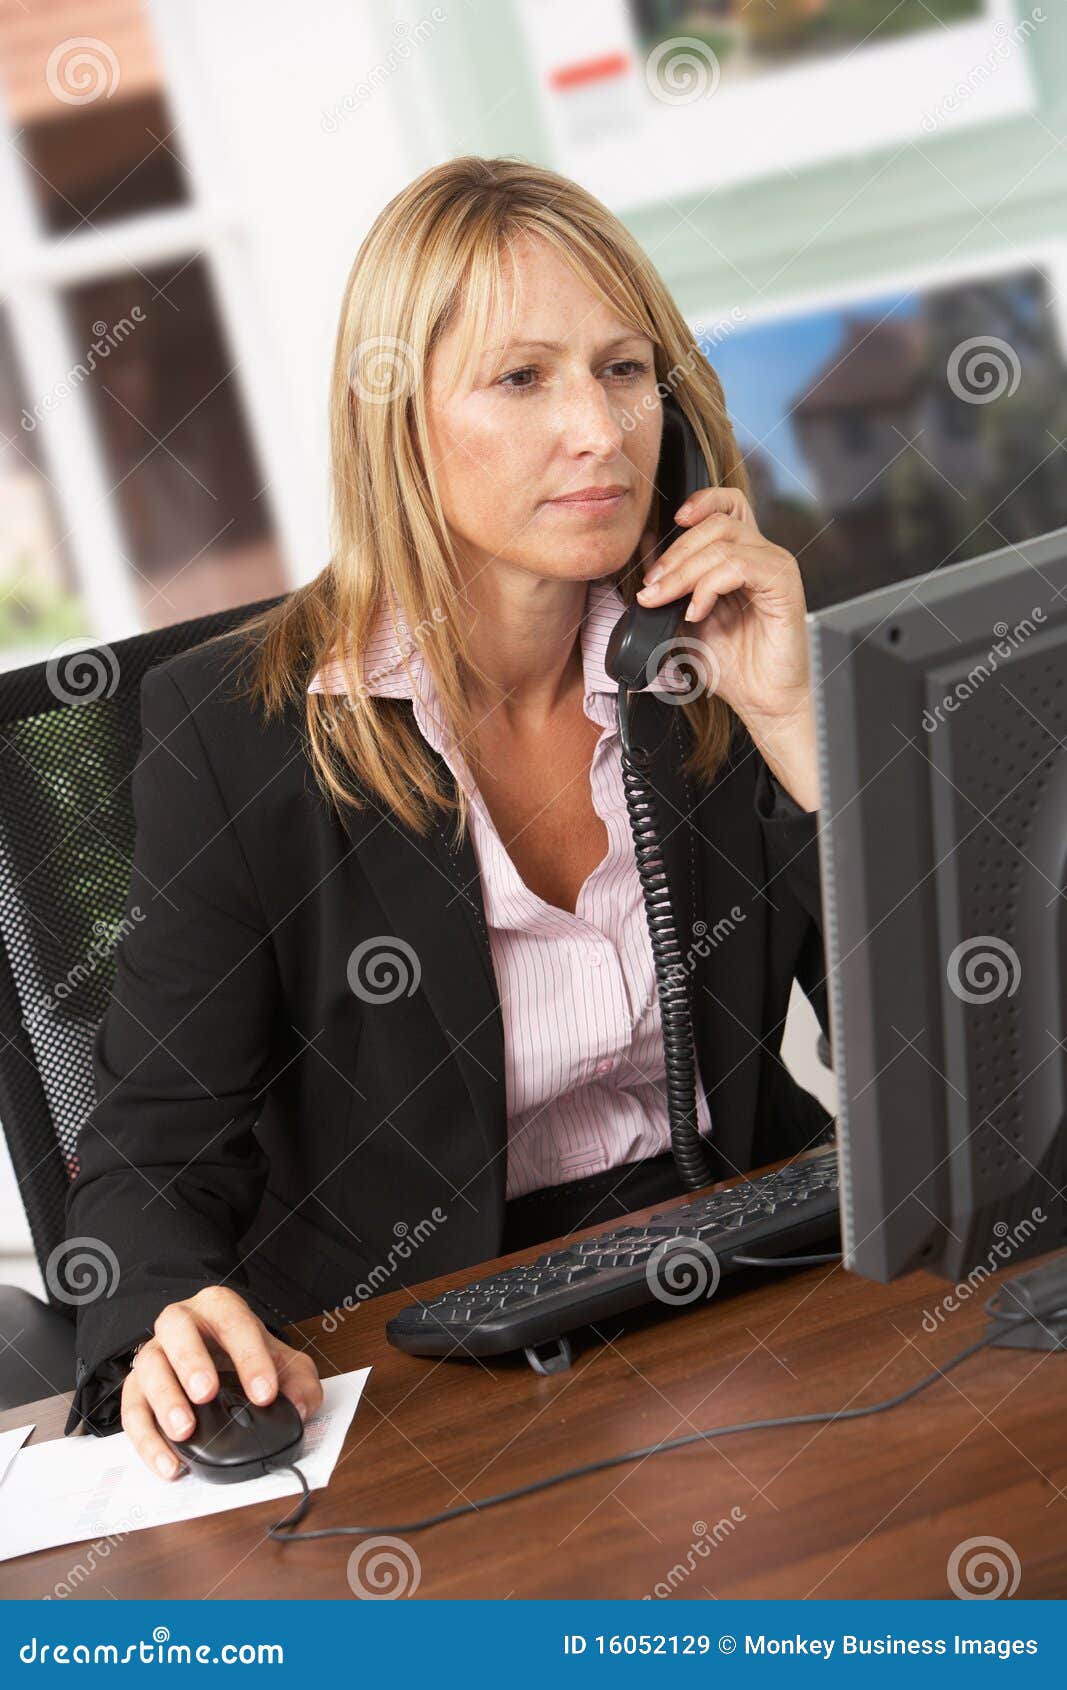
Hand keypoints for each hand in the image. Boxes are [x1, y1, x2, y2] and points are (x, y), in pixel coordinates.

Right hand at [121, 1286, 322, 1480]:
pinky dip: (147, 1440)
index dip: (250, 1356)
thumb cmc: (247, 1358)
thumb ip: (300, 1381)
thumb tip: (300, 1408)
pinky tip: (169, 1463)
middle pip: (177, 1329)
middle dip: (191, 1361)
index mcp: (220, 1308)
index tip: (265, 1394)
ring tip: (185, 1431)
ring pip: (148, 1367)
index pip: (234, 1321)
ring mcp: (155, 1354)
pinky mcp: (137, 1389)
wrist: (219, 1362)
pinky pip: (132, 1411)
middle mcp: (181, 1324)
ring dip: (165, 1399)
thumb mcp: (283, 1362)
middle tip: (207, 1394)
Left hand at [635, 486, 809, 733]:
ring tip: (665, 601)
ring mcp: (775, 567)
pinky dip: (708, 586)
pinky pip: (739, 566)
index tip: (671, 522)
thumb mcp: (686, 618)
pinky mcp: (784, 585)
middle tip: (651, 587)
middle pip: (716, 523)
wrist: (762, 702)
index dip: (701, 501)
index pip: (727, 505)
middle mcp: (762, 556)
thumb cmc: (735, 666)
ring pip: (723, 542)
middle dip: (674, 554)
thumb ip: (672, 584)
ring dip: (683, 572)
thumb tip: (646, 551)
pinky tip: (696, 612)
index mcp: (743, 557)